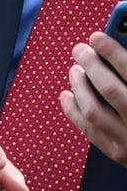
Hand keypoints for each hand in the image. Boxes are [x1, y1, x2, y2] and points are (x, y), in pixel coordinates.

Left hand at [62, 32, 126, 162]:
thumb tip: (121, 40)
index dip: (112, 52)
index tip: (96, 37)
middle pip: (110, 90)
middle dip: (91, 65)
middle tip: (80, 49)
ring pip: (93, 111)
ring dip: (79, 86)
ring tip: (75, 70)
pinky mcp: (118, 153)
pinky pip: (88, 129)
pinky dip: (73, 109)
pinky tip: (68, 94)